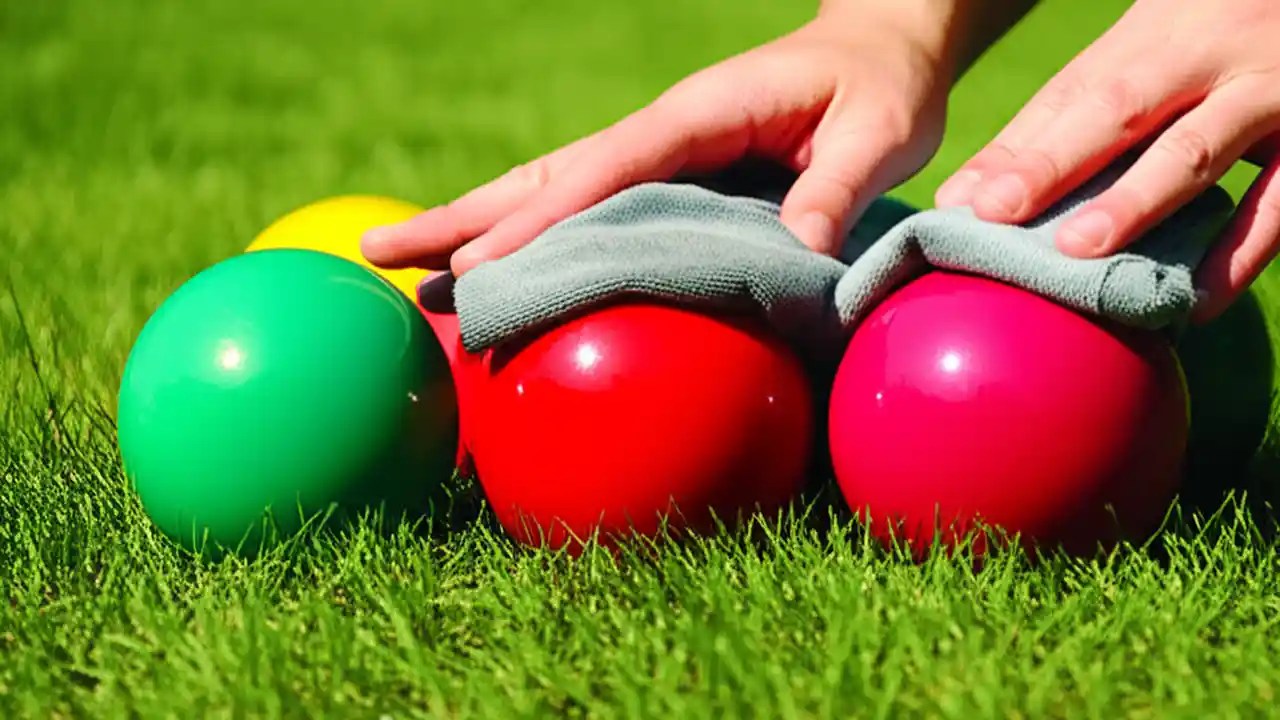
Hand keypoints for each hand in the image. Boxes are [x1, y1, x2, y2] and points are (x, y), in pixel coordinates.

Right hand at [362, 5, 958, 275]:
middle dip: (463, 217)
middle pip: (543, 178)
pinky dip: (531, 234)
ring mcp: (654, 153)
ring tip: (403, 263)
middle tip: (375, 250)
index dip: (538, 220)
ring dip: (477, 226)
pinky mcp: (664, 174)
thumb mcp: (875, 134)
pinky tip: (493, 262)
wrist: (882, 50)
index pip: (602, 170)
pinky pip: (583, 205)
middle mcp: (659, 131)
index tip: (477, 263)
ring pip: (548, 191)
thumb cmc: (882, 89)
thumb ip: (833, 190)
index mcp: (697, 116)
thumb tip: (794, 256)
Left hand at [935, 0, 1279, 320]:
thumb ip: (1071, 115)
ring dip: (1133, 204)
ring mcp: (1265, 91)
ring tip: (1075, 252)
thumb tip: (970, 194)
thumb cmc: (1222, 36)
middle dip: (1052, 165)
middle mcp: (1206, 55)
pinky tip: (1195, 301)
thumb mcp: (1151, 52)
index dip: (1016, 150)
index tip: (960, 203)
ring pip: (1193, 151)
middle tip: (995, 215)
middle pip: (1117, 110)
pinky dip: (1238, 255)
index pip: (1071, 94)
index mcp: (1154, 35)